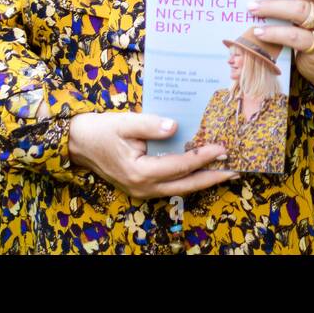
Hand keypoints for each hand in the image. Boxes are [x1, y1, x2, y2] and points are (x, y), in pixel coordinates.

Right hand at [68, 111, 237, 199]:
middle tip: (235, 170)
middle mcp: (143, 187)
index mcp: (140, 172)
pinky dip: (188, 178)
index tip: (221, 148)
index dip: (202, 157)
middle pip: (185, 185)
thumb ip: (151, 124)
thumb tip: (175, 126)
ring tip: (224, 172)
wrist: (78, 143)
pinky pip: (170, 185)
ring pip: (179, 188)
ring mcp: (141, 190)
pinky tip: (200, 170)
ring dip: (202, 180)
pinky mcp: (141, 187)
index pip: (180, 166)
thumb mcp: (125, 122)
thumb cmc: (101, 130)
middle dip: (211, 177)